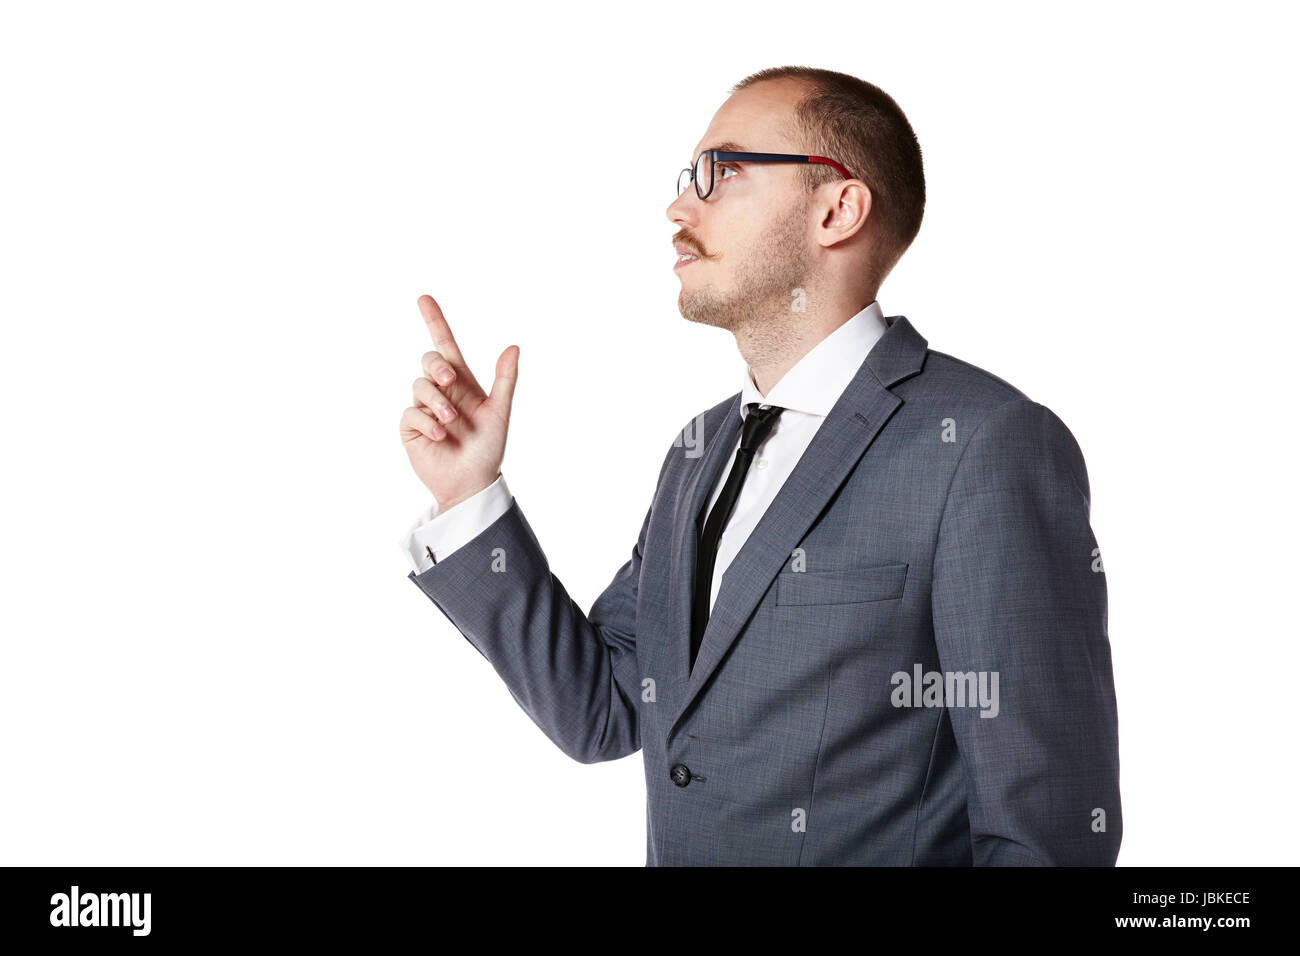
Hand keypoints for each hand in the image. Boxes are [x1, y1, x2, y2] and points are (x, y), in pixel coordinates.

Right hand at [400, 294, 518, 510]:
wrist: (472, 482)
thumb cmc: (488, 449)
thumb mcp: (500, 412)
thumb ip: (505, 379)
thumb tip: (513, 346)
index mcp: (463, 383)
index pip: (445, 345)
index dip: (435, 321)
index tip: (423, 298)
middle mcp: (442, 392)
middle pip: (429, 360)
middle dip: (437, 365)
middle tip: (450, 379)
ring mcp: (424, 408)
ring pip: (420, 386)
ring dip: (436, 401)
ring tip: (451, 421)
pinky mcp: (411, 427)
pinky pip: (411, 412)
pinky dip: (427, 421)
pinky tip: (441, 435)